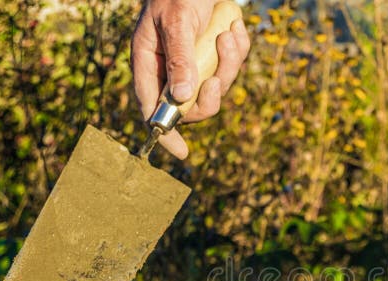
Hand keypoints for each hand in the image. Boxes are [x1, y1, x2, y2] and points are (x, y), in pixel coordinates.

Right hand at [131, 0, 249, 158]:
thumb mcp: (177, 22)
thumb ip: (179, 58)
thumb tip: (182, 98)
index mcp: (148, 62)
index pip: (152, 107)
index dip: (165, 132)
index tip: (181, 152)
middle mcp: (170, 68)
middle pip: (192, 105)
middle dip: (210, 95)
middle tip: (216, 78)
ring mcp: (195, 63)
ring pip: (217, 85)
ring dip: (229, 63)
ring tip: (228, 33)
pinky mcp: (215, 54)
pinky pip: (232, 65)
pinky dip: (239, 47)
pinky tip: (234, 26)